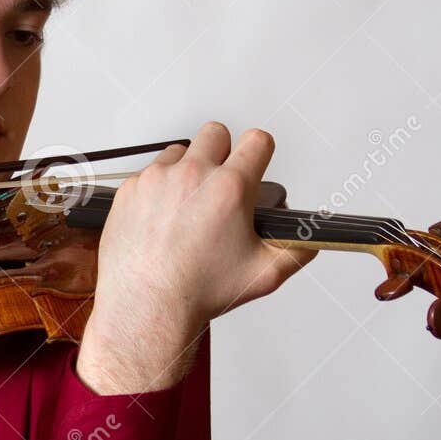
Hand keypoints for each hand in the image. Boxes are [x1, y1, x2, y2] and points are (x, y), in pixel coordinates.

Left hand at [76, 121, 317, 393]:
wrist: (146, 306)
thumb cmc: (198, 291)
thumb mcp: (264, 275)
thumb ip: (298, 249)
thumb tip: (310, 237)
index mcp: (229, 189)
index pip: (257, 140)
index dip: (260, 152)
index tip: (254, 164)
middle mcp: (192, 176)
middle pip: (216, 133)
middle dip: (223, 153)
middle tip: (220, 185)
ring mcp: (156, 180)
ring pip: (180, 152)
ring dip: (187, 170)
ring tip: (188, 206)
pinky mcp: (130, 190)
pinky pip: (149, 174)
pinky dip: (157, 189)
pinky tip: (161, 218)